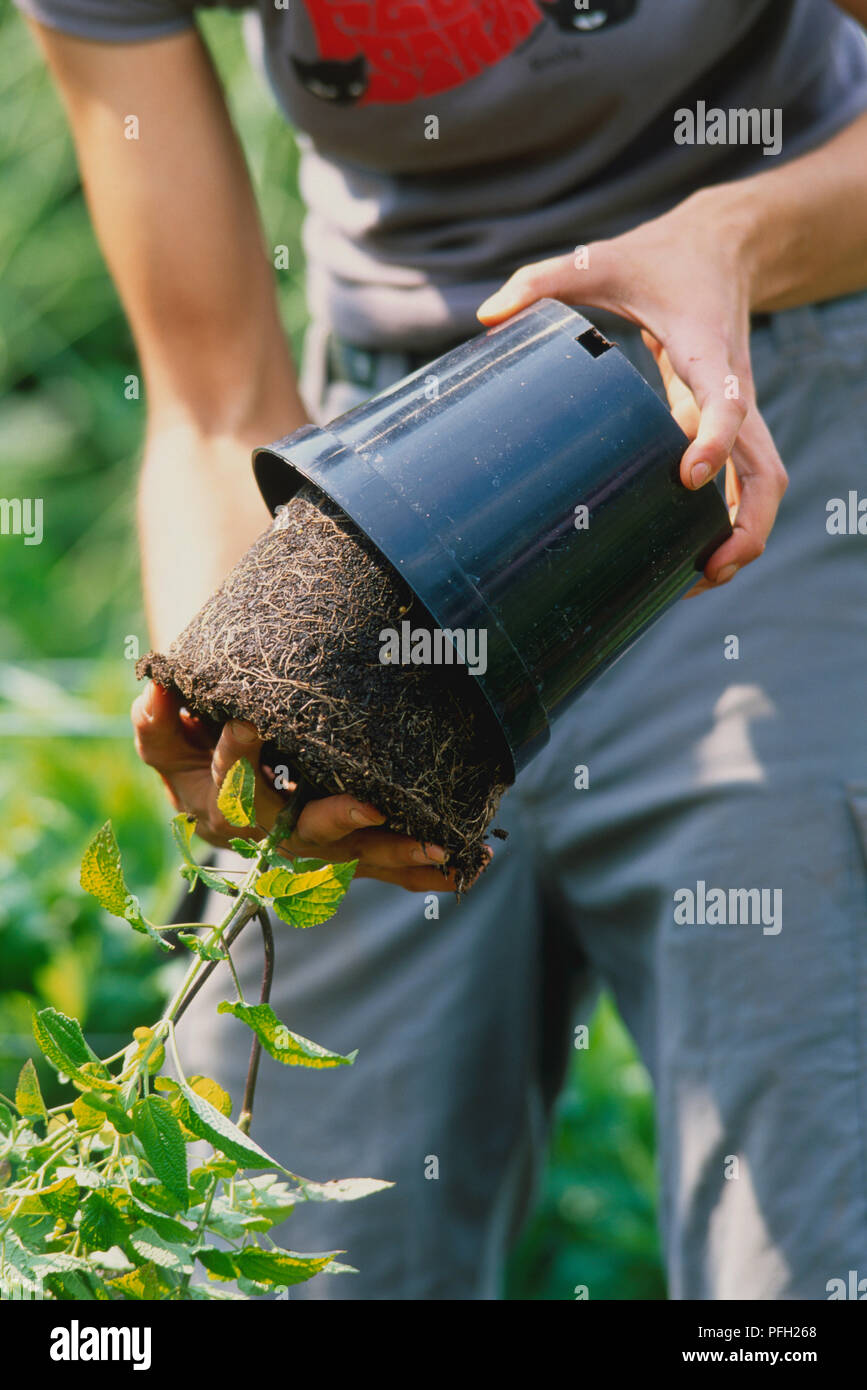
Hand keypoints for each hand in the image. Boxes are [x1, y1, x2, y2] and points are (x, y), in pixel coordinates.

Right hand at [132, 681, 469, 891]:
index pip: (226, 787)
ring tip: (441, 847)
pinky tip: (466, 867)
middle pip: (300, 837)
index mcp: (218, 809)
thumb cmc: (191, 745)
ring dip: (397, 854)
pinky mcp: (341, 855)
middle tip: (369, 806)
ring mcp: (308, 851)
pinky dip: (421, 872)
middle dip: (335, 821)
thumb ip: (159, 719)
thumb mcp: (165, 732)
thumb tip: (156, 689)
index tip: (247, 724)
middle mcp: (266, 840)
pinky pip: (382, 867)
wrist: (213, 779)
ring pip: (353, 858)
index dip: (235, 760)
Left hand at [477, 191, 787, 590]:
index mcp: (709, 351)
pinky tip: (691, 555)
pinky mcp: (725, 425)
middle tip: (712, 568)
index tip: (687, 477)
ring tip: (702, 580)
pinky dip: (726, 521)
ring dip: (744, 535)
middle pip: (765, 469)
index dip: (715, 441)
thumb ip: (544, 280)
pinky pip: (740, 482)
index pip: (729, 402)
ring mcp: (736, 412)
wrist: (720, 248)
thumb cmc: (658, 261)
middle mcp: (734, 389)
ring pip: (761, 484)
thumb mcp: (600, 259)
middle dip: (748, 524)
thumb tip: (487, 317)